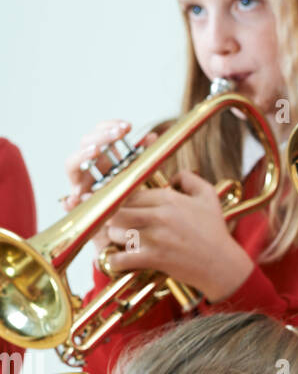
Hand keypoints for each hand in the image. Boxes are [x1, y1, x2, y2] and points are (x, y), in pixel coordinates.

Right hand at [63, 122, 157, 260]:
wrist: (131, 247)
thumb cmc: (138, 213)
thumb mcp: (143, 185)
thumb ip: (143, 161)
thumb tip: (151, 138)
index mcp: (106, 163)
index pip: (100, 135)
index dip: (109, 127)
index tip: (126, 126)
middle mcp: (91, 172)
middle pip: (86, 144)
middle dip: (101, 136)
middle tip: (119, 134)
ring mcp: (81, 189)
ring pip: (73, 165)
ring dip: (83, 155)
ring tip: (97, 150)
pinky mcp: (77, 209)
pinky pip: (69, 202)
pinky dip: (71, 199)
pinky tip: (75, 196)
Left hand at [101, 171, 253, 301]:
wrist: (223, 265)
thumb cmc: (215, 232)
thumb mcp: (208, 196)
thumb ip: (189, 178)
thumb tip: (172, 177)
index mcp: (169, 198)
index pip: (130, 193)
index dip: (119, 200)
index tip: (115, 206)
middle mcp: (160, 215)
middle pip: (117, 210)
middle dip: (110, 217)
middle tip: (110, 223)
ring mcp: (156, 238)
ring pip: (116, 232)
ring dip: (112, 238)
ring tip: (116, 241)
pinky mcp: (155, 258)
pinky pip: (122, 258)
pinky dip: (115, 261)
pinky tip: (116, 261)